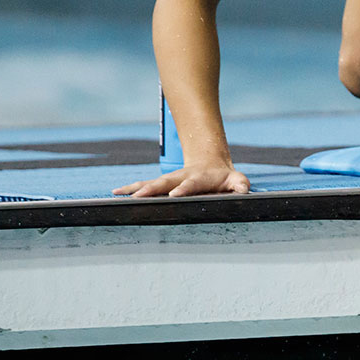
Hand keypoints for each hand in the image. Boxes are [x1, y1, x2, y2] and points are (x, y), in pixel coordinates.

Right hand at [115, 164, 250, 196]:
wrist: (211, 164)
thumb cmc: (225, 178)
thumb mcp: (237, 180)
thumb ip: (240, 184)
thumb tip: (243, 190)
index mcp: (199, 178)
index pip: (191, 184)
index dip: (184, 189)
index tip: (175, 195)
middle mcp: (181, 177)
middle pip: (165, 182)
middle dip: (152, 189)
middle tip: (139, 196)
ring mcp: (170, 180)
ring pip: (151, 182)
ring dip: (136, 188)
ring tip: (119, 193)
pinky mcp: (161, 183)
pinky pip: (144, 185)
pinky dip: (131, 188)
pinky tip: (116, 193)